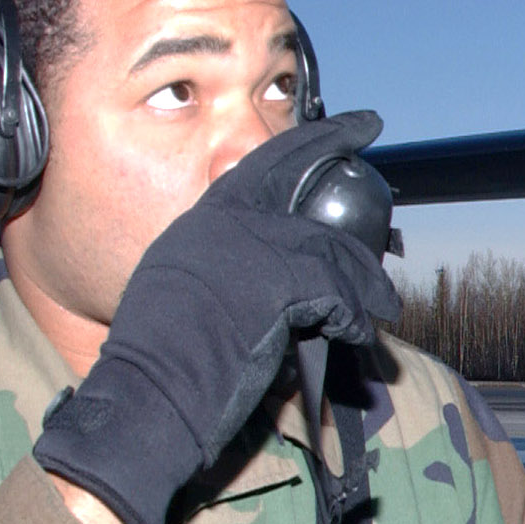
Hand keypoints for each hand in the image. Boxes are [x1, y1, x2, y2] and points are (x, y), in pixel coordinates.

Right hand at [33, 113, 399, 523]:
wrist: (146, 398)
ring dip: (361, 281)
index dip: (311, 139)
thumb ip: (227, 260)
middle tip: (373, 136)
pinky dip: (353, 314)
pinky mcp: (275, 285)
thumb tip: (279, 263)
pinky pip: (335, 291)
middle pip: (300, 186)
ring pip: (329, 248)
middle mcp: (221, 223)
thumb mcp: (186, 289)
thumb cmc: (162, 361)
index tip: (351, 124)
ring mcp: (248, 250)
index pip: (262, 163)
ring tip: (378, 304)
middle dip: (339, 154)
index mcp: (199, 222)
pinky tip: (358, 330)